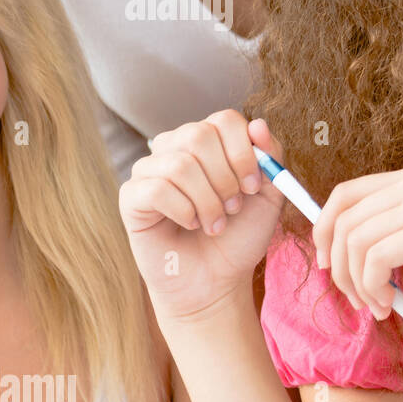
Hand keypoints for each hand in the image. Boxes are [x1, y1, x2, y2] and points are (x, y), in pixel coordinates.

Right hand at [119, 112, 286, 322]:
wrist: (217, 281)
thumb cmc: (240, 236)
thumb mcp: (269, 196)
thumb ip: (271, 159)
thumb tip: (258, 124)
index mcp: (211, 143)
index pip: (224, 120)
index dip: (244, 152)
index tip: (254, 186)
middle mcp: (176, 148)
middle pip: (199, 135)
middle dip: (226, 178)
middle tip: (234, 207)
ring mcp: (150, 170)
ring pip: (179, 164)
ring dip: (208, 201)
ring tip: (215, 224)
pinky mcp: (131, 196)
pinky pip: (156, 188)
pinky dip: (183, 211)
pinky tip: (191, 225)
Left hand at [312, 162, 402, 324]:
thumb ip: (395, 232)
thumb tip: (341, 247)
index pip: (346, 193)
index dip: (324, 229)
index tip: (327, 263)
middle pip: (343, 218)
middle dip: (337, 264)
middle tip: (354, 298)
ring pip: (355, 241)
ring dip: (356, 283)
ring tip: (377, 306)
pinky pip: (376, 259)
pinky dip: (373, 287)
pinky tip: (390, 304)